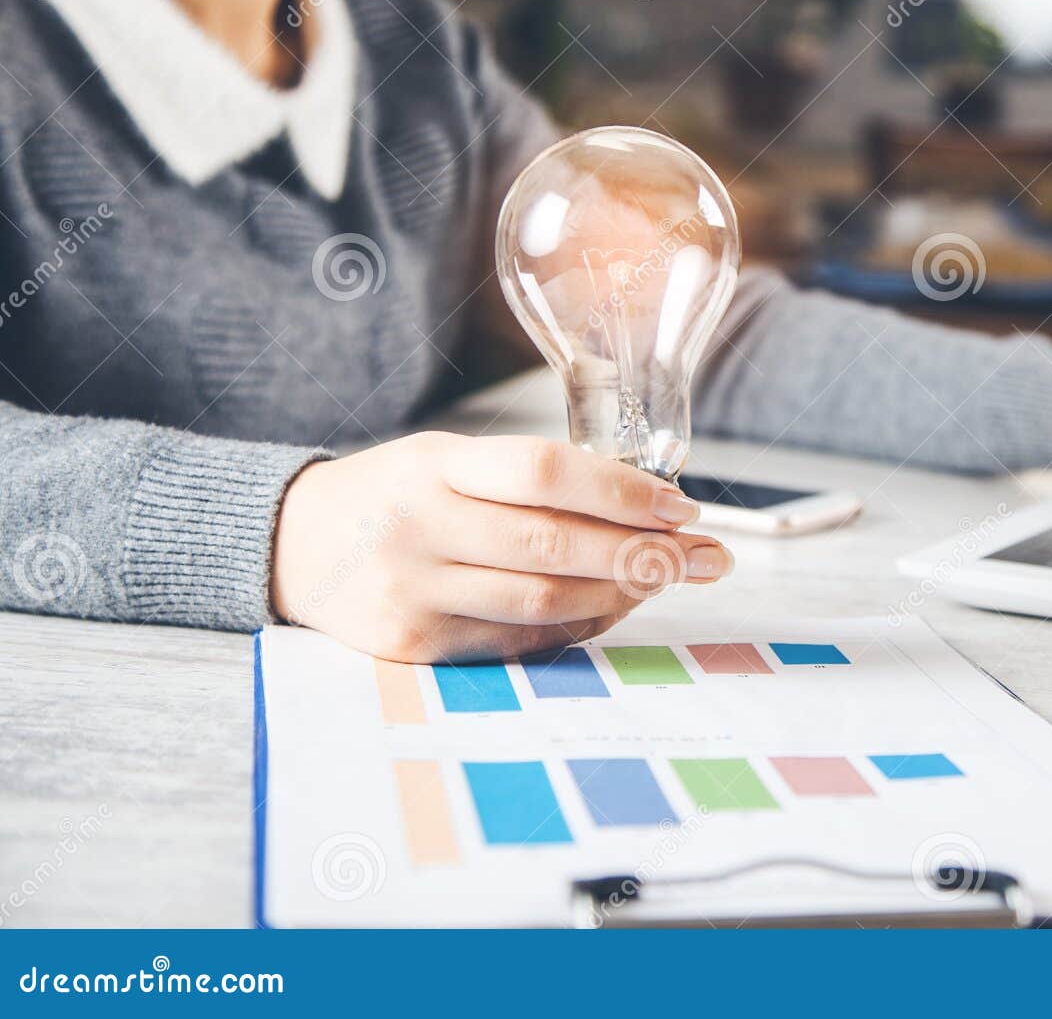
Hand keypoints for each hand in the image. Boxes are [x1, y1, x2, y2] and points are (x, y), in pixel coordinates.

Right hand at [269, 432, 730, 662]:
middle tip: (706, 555)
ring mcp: (413, 592)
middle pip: (554, 545)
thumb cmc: (394, 496)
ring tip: (668, 579)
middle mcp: (419, 527)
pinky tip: (612, 608)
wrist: (291, 548)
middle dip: (645, 553)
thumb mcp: (445, 459)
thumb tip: (642, 505)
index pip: (542, 472)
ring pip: (543, 601)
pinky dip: (576, 626)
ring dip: (622, 593)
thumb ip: (528, 479)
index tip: (679, 506)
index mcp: (434, 465)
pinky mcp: (412, 646)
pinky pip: (517, 641)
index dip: (621, 492)